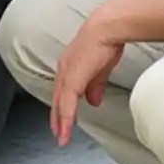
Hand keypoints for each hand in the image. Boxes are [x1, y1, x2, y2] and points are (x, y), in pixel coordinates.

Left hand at [50, 20, 123, 146]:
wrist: (107, 28)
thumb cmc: (105, 41)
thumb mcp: (100, 68)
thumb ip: (95, 85)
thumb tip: (93, 101)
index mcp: (69, 66)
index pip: (62, 91)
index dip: (61, 106)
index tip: (61, 119)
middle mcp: (64, 70)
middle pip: (57, 99)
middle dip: (57, 117)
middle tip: (57, 133)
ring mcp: (67, 74)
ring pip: (60, 103)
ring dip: (60, 120)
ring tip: (62, 136)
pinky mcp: (73, 78)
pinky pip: (67, 102)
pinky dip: (66, 116)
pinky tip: (66, 126)